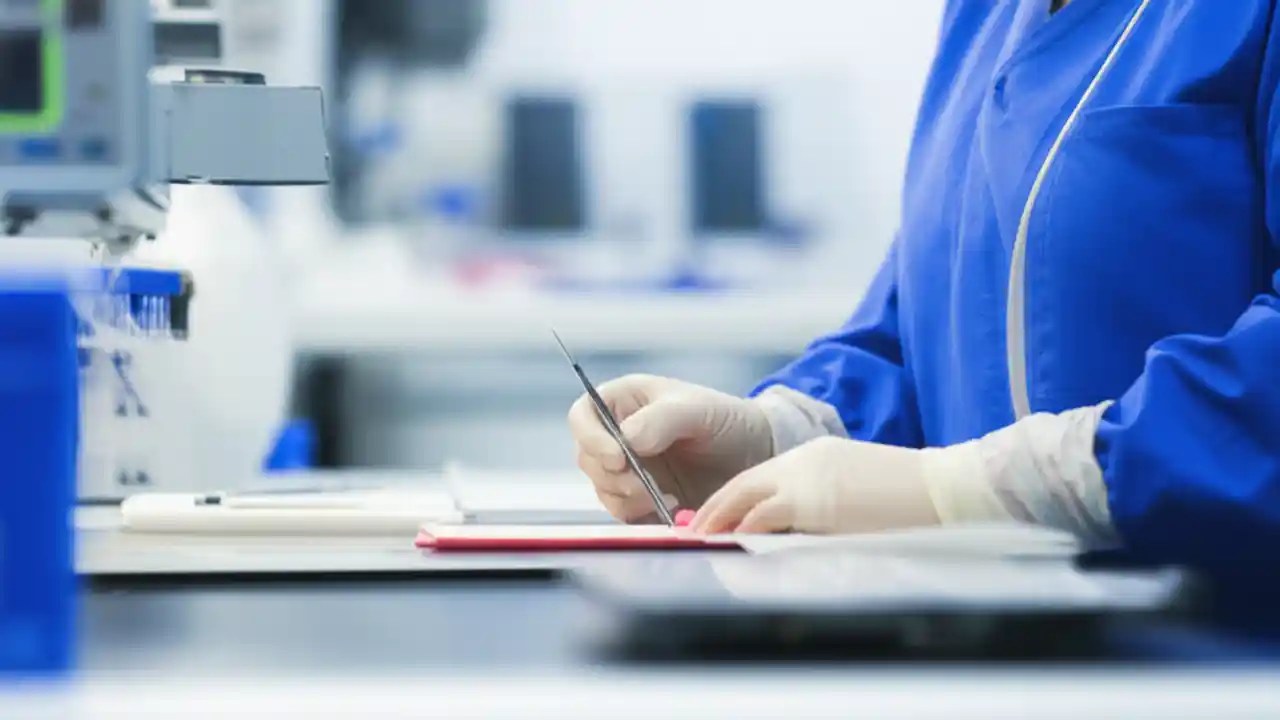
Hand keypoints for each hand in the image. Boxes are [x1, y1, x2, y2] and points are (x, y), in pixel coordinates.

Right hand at [569, 374, 773, 521]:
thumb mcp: (698, 409)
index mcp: (622, 402)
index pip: (582, 417)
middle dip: (613, 476)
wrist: (753, 455)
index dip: (591, 439)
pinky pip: (624, 513)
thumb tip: (627, 440)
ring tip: (664, 497)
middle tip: (644, 486)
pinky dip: (641, 515)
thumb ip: (660, 419)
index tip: (618, 458)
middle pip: (589, 459)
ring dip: (627, 499)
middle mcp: (616, 435)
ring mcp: (626, 470)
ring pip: (603, 489)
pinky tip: (670, 509)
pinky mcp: (639, 500)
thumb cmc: (724, 419)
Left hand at [690, 436, 940, 533]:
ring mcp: (806, 477)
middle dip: (713, 508)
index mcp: (816, 455)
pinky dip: (739, 530)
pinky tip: (725, 544)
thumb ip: (825, 506)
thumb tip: (801, 535)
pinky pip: (762, 516)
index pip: (761, 477)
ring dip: (718, 520)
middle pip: (742, 483)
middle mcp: (804, 460)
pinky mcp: (812, 500)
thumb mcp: (859, 494)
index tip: (713, 517)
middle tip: (690, 531)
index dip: (733, 499)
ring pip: (744, 497)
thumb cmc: (915, 499)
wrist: (945, 488)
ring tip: (697, 541)